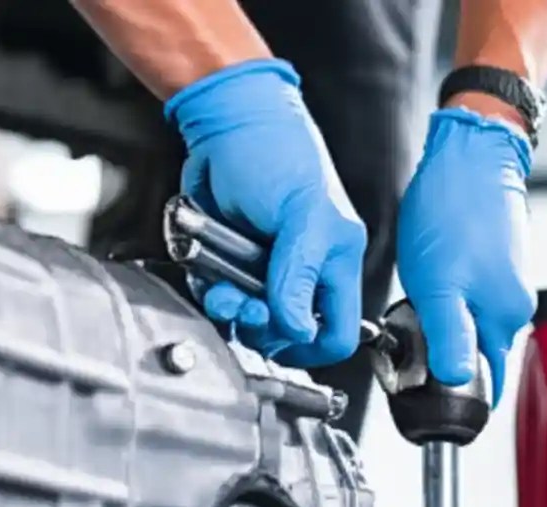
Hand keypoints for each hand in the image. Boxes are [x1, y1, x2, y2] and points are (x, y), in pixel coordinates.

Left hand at [165, 59, 366, 366]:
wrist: (225, 121)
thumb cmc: (277, 151)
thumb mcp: (300, 214)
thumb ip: (299, 274)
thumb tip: (295, 327)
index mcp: (336, 261)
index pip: (337, 332)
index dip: (311, 344)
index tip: (282, 336)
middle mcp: (304, 269)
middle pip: (289, 332)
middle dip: (262, 326)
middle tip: (245, 306)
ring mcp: (267, 266)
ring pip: (250, 317)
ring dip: (231, 310)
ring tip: (222, 290)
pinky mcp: (232, 260)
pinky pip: (220, 295)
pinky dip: (209, 291)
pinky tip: (208, 273)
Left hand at [396, 107, 535, 404]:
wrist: (465, 156)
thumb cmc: (451, 213)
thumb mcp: (439, 288)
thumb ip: (450, 339)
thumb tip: (456, 382)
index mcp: (505, 319)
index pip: (485, 383)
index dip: (451, 392)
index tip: (419, 386)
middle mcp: (512, 307)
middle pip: (474, 357)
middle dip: (441, 356)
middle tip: (406, 336)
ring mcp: (504, 285)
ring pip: (468, 328)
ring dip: (439, 327)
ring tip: (414, 304)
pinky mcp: (492, 266)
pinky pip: (467, 302)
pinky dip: (444, 302)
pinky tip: (425, 282)